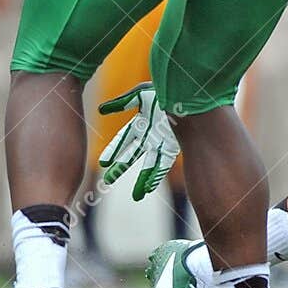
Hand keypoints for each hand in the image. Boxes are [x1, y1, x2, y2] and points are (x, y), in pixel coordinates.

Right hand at [98, 83, 178, 200]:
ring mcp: (161, 143)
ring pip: (148, 165)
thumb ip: (121, 102)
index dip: (113, 150)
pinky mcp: (173, 148)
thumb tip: (100, 110)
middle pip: (131, 156)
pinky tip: (149, 188)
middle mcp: (149, 136)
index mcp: (140, 124)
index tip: (103, 162)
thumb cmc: (165, 91)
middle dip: (120, 169)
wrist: (188, 95)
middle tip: (107, 181)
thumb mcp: (140, 94)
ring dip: (142, 181)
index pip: (122, 140)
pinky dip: (155, 176)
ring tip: (136, 197)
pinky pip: (162, 165)